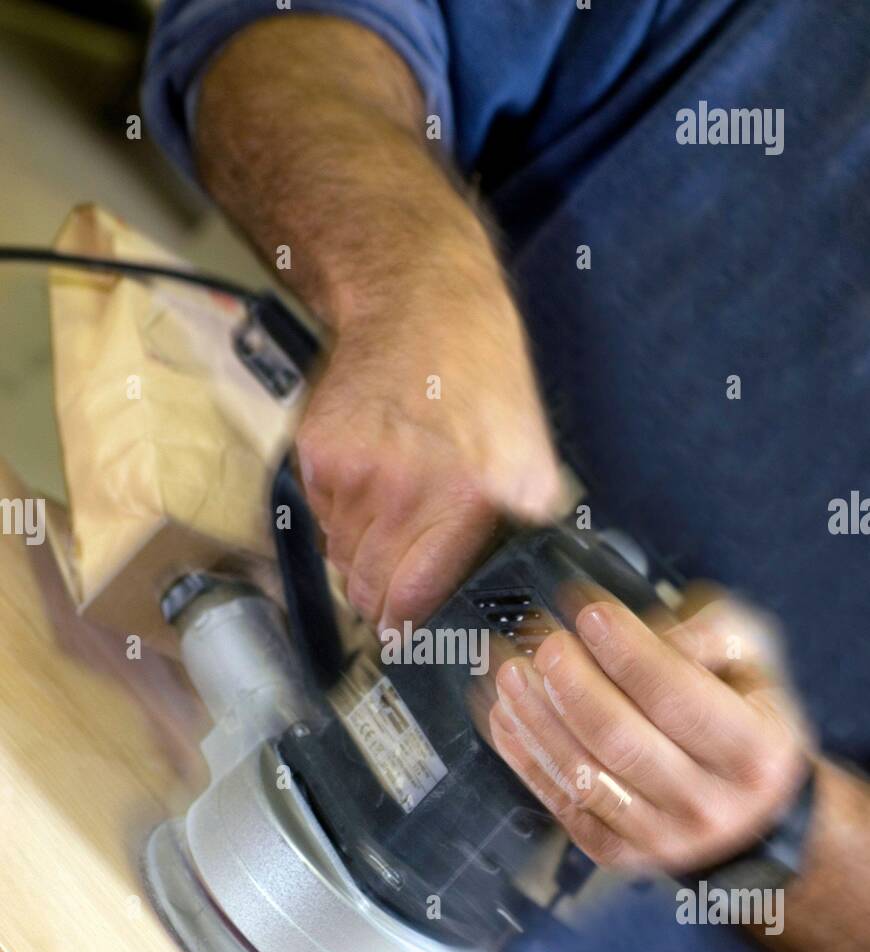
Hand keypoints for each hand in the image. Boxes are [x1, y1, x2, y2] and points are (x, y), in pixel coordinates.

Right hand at [296, 236, 563, 632]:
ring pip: (340, 557)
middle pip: (367, 588)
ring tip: (390, 528)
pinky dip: (340, 518)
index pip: (411, 598)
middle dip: (382, 602)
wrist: (418, 300)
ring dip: (361, 559)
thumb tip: (513, 584)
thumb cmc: (479, 373)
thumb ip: (524, 524)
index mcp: (459, 497)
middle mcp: (399, 491)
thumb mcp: (531, 450)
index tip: (407, 638)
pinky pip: (320, 518)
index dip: (407, 628)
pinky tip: (370, 486)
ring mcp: (349, 473)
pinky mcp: (315, 454)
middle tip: (397, 596)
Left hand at [488, 591, 810, 874]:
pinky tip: (506, 715)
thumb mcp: (750, 655)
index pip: (679, 699)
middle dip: (573, 686)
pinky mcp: (620, 852)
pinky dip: (526, 757)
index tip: (593, 614)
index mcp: (755, 751)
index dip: (628, 654)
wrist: (745, 796)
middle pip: (622, 741)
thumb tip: (641, 630)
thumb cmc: (741, 710)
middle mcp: (712, 804)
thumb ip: (707, 631)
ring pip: (584, 777)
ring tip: (512, 672)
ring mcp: (664, 837)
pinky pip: (563, 805)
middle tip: (546, 644)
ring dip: (537, 720)